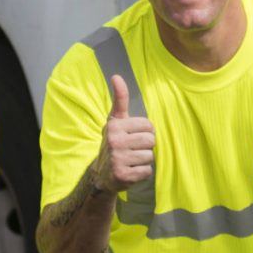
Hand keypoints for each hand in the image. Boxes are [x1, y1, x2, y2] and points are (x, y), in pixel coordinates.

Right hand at [100, 75, 155, 193]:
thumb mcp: (115, 120)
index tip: (134, 136)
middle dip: (146, 146)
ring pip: (150, 156)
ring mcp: (118, 160)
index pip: (148, 126)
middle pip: (151, 141)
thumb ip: (120, 99)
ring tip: (132, 160)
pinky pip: (147, 171)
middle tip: (133, 149)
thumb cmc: (114, 141)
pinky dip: (142, 172)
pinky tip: (131, 171)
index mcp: (114, 126)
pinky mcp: (123, 176)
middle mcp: (114, 142)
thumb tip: (116, 76)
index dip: (145, 132)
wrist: (101, 174)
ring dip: (144, 160)